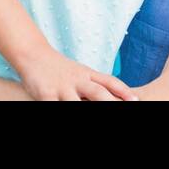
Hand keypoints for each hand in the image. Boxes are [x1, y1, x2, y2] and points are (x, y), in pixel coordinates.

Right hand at [14, 48, 137, 101]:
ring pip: (76, 102)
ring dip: (86, 109)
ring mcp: (62, 87)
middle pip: (97, 92)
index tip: (136, 99)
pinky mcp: (46, 94)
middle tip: (122, 109)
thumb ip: (92, 83)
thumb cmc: (58, 68)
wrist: (33, 55)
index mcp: (87, 73)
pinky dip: (61, 109)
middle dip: (110, 102)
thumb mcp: (78, 73)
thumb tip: (113, 95)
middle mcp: (77, 79)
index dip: (123, 90)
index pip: (109, 81)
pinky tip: (64, 110)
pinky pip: (55, 106)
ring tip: (98, 114)